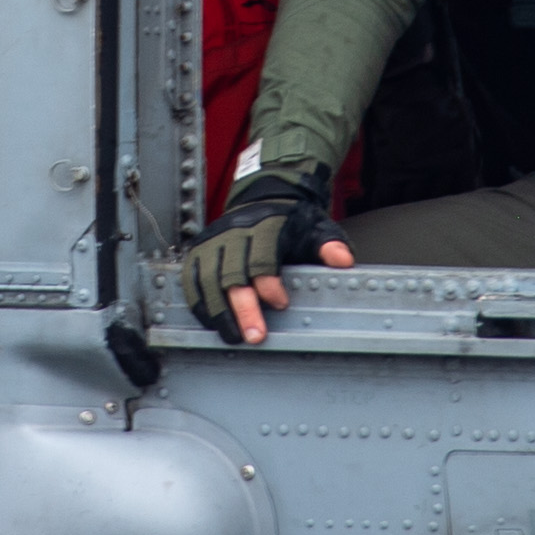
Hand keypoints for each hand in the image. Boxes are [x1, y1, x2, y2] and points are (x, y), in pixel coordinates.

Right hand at [181, 166, 354, 343]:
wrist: (262, 197)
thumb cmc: (291, 221)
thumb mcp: (315, 227)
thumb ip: (328, 245)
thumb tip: (343, 261)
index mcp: (264, 226)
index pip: (261, 257)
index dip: (269, 284)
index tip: (281, 304)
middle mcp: (233, 233)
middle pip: (232, 274)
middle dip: (243, 308)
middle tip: (256, 337)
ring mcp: (212, 242)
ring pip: (207, 280)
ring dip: (218, 312)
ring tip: (233, 337)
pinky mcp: (198, 251)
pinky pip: (191, 280)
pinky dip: (199, 303)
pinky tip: (212, 323)